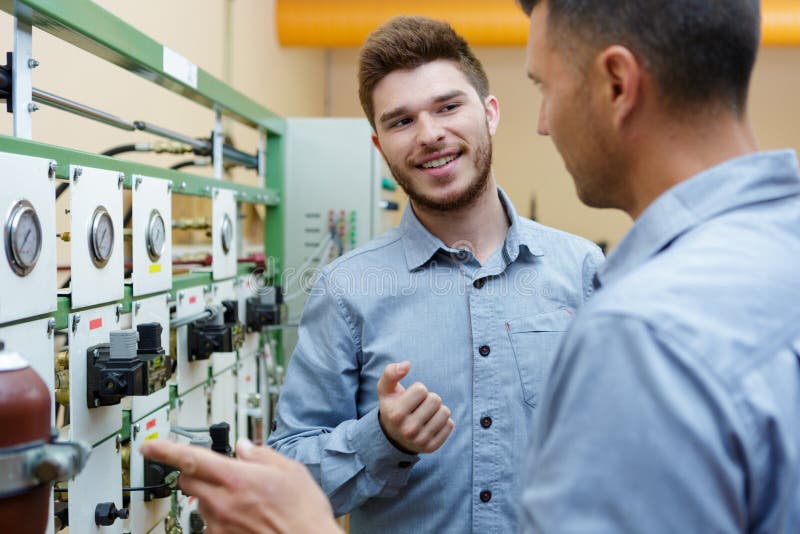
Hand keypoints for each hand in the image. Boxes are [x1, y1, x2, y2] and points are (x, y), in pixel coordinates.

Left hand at [140, 438, 340, 533]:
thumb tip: (244, 447)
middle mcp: (223, 503)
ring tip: (245, 500)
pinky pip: (211, 525)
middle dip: (194, 472)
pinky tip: (245, 517)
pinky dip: (222, 518)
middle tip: (216, 471)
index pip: (190, 459)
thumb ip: (261, 454)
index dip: (165, 450)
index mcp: (237, 479)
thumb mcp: (291, 470)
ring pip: (201, 503)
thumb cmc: (304, 514)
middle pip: (187, 482)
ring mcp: (220, 526)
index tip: (150, 445)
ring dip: (213, 496)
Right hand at [377, 361, 454, 453]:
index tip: (410, 398)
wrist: (393, 437)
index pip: (422, 389)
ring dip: (437, 409)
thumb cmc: (392, 406)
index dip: (418, 390)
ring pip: (445, 412)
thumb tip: (407, 364)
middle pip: (435, 399)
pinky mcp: (432, 447)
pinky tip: (431, 424)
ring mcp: (421, 440)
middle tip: (419, 406)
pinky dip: (443, 421)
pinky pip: (450, 425)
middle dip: (428, 399)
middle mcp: (408, 429)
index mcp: (396, 414)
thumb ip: (390, 373)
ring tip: (425, 414)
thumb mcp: (385, 390)